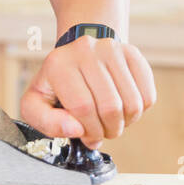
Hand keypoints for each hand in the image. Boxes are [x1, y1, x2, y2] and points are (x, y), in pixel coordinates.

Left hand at [19, 35, 155, 148]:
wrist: (75, 56)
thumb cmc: (56, 85)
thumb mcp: (36, 105)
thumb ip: (46, 122)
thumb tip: (75, 128)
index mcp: (58, 64)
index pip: (83, 107)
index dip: (88, 130)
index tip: (86, 135)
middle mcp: (86, 50)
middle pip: (110, 107)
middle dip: (108, 130)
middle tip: (101, 130)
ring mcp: (112, 49)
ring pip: (132, 103)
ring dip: (124, 122)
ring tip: (111, 119)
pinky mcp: (132, 54)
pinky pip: (147, 95)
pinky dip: (138, 111)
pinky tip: (123, 106)